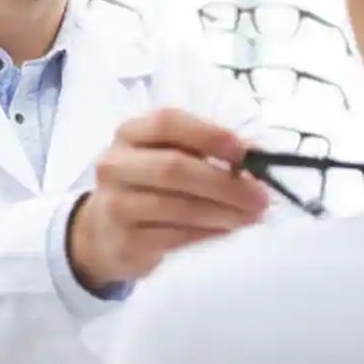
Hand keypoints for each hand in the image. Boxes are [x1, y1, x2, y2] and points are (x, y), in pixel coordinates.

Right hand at [67, 109, 270, 288]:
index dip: (208, 135)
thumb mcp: (165, 156)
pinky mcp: (126, 240)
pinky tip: (228, 229)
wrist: (103, 231)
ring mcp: (116, 204)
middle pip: (173, 167)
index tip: (243, 151)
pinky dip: (210, 232)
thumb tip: (256, 159)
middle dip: (224, 183)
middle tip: (260, 196)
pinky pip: (177, 237)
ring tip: (252, 215)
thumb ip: (204, 152)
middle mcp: (116, 165)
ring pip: (179, 207)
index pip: (167, 123)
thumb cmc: (146, 184)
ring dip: (224, 212)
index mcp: (129, 133)